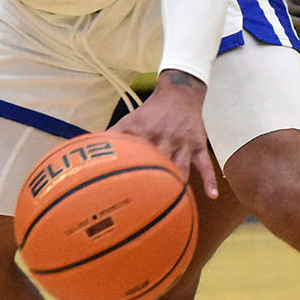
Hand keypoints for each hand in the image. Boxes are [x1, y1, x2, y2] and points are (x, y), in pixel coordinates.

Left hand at [112, 71, 218, 198]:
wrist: (179, 93)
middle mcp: (165, 138)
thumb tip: (88, 149)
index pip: (136, 154)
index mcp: (146, 133)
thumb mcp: (130, 119)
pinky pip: (205, 164)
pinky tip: (212, 195)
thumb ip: (112, 135)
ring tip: (176, 204)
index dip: (131, 170)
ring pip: (182, 166)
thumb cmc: (150, 111)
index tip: (124, 191)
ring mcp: (183, 143)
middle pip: (160, 162)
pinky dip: (210, 179)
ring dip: (179, 183)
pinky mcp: (197, 146)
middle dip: (156, 182)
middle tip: (149, 206)